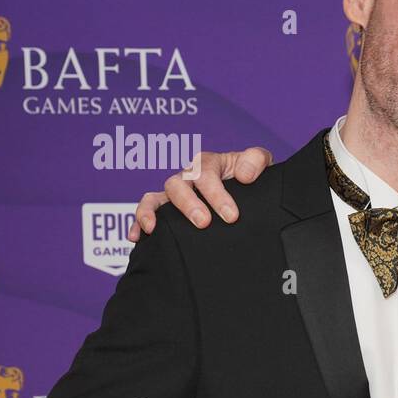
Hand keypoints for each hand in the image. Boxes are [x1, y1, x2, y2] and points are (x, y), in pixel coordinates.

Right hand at [127, 146, 272, 240]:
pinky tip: (137, 237)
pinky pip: (147, 213)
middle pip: (177, 184)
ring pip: (156, 198)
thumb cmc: (252, 177)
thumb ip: (256, 160)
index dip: (216, 193)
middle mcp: (187, 177)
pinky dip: (138, 223)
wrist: (250, 192)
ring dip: (152, 212)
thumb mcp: (260, 163)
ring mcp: (175, 194)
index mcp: (208, 164)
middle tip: (203, 222)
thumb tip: (243, 176)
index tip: (231, 215)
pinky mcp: (168, 211)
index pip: (205, 173)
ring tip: (154, 228)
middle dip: (188, 204)